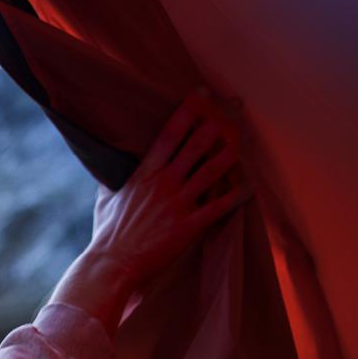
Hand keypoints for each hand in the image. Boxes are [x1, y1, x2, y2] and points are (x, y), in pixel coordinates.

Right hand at [85, 88, 250, 288]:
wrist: (112, 264)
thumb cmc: (108, 233)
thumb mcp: (106, 199)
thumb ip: (114, 179)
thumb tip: (107, 166)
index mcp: (145, 173)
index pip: (171, 133)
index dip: (189, 110)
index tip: (203, 94)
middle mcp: (164, 183)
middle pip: (198, 144)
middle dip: (220, 122)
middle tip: (235, 106)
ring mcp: (178, 203)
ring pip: (213, 170)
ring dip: (231, 152)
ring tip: (242, 140)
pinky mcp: (189, 225)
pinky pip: (220, 206)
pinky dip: (238, 195)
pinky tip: (251, 187)